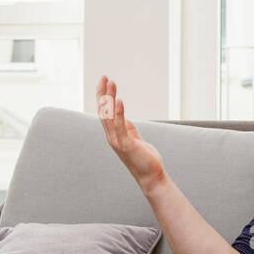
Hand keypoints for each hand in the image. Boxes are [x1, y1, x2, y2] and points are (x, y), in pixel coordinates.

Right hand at [95, 74, 165, 190]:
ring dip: (109, 98)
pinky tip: (119, 100)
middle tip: (104, 77)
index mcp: (114, 134)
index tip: (106, 81)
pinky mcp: (126, 145)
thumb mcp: (135, 139)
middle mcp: (112, 137)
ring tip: (111, 83)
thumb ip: (128, 129)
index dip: (104, 97)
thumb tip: (124, 119)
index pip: (105, 112)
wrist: (151, 176)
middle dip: (103, 93)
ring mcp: (117, 141)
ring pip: (109, 116)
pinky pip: (120, 126)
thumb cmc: (144, 159)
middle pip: (103, 111)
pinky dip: (118, 113)